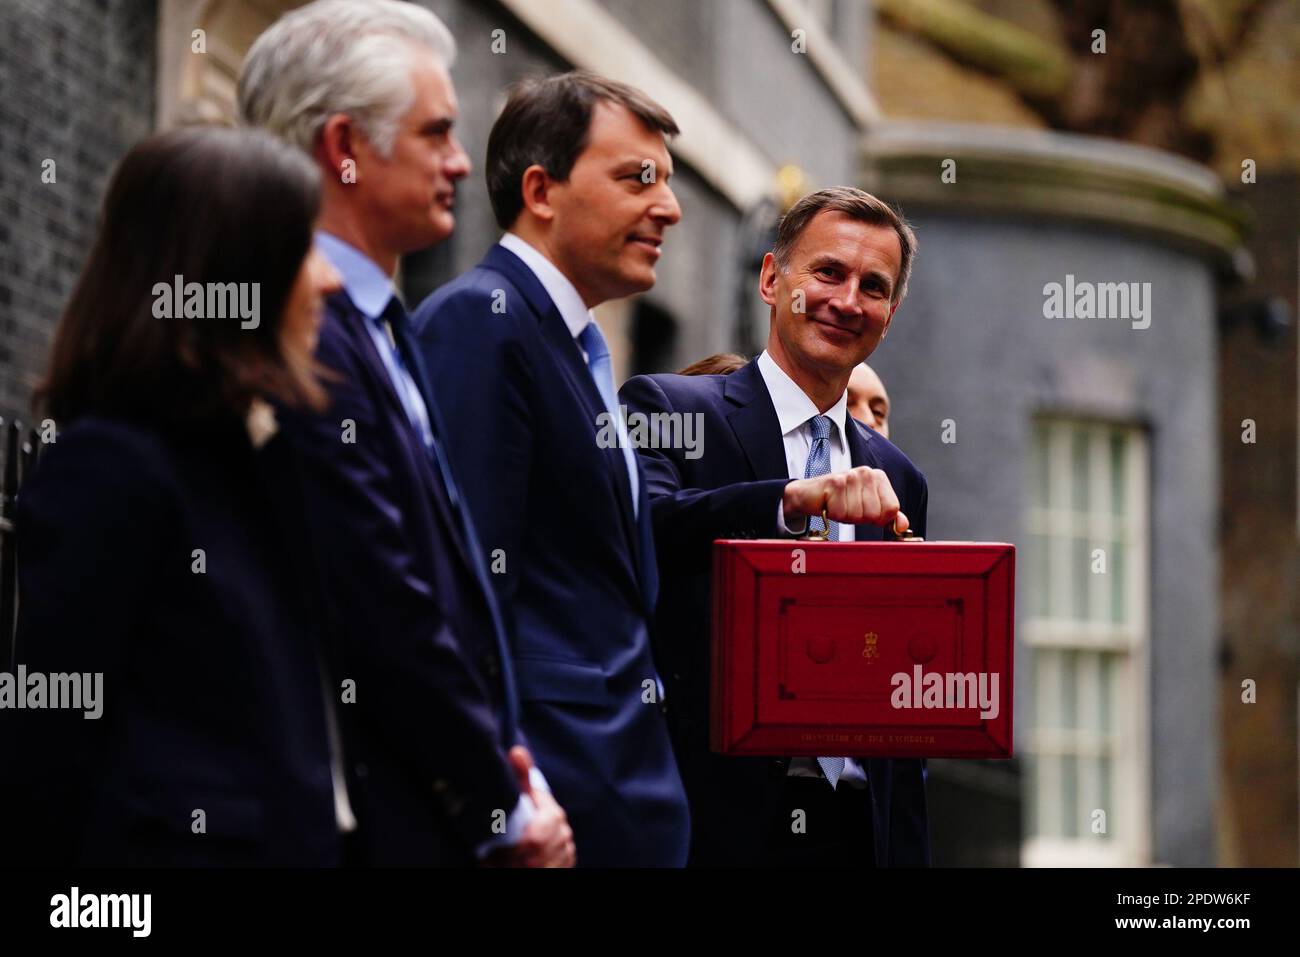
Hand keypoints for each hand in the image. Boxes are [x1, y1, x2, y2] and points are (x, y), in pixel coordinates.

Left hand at [491, 746, 574, 867]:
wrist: (546, 829)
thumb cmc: (531, 809)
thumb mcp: (525, 794)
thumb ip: (521, 776)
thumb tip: (516, 751)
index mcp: (553, 815)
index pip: (534, 838)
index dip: (514, 848)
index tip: (495, 852)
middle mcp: (563, 835)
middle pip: (535, 859)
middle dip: (513, 862)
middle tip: (495, 860)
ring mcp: (566, 852)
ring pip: (541, 868)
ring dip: (519, 868)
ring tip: (503, 864)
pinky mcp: (567, 863)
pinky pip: (550, 871)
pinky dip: (533, 871)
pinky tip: (517, 866)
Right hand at [783, 467, 908, 534]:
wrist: (809, 494)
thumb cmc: (839, 501)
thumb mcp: (866, 508)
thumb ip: (887, 516)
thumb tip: (903, 526)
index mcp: (878, 477)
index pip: (892, 509)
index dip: (877, 518)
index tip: (862, 510)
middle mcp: (866, 473)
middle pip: (875, 514)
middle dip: (859, 518)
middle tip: (847, 507)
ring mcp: (851, 476)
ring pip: (858, 515)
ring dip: (845, 517)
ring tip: (838, 505)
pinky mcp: (835, 482)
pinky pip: (842, 513)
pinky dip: (833, 514)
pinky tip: (829, 504)